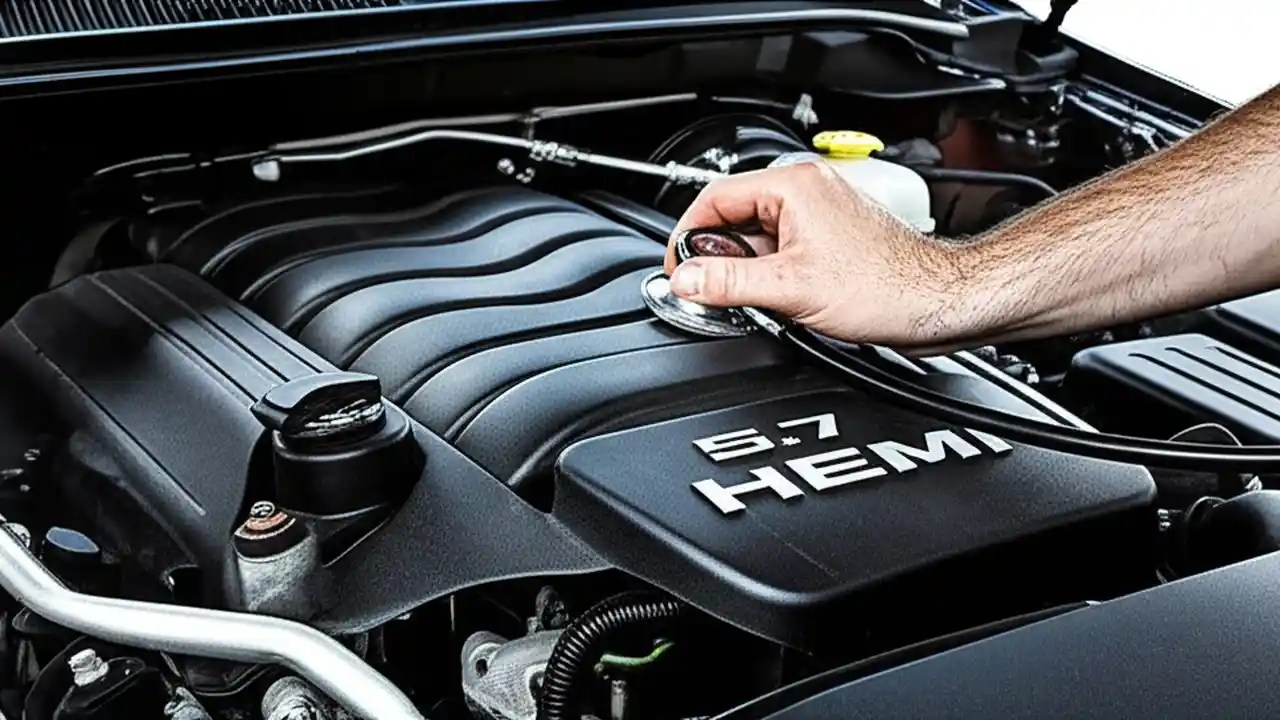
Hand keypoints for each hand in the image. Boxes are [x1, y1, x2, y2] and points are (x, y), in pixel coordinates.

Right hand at [664, 161, 978, 349]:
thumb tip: (685, 280)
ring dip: (744, 269)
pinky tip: (775, 298)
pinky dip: (768, 273)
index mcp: (792, 186)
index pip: (714, 198)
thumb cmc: (885, 286)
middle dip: (717, 258)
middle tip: (711, 292)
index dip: (688, 236)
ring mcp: (817, 213)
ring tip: (753, 300)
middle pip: (733, 217)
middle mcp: (804, 190)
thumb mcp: (789, 288)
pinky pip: (779, 248)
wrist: (934, 302)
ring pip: (756, 237)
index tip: (678, 269)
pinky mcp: (827, 237)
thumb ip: (727, 284)